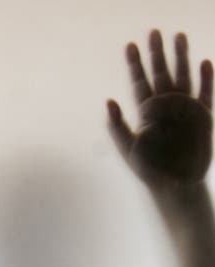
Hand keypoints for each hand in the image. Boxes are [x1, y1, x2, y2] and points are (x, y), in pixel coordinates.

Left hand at [107, 30, 212, 186]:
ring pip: (183, 77)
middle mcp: (165, 108)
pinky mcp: (202, 119)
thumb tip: (108, 101)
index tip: (130, 46)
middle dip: (157, 54)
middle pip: (161, 74)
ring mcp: (184, 111)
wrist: (175, 186)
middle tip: (154, 32)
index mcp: (146, 113)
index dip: (134, 65)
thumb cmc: (149, 171)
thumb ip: (117, 126)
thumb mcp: (129, 149)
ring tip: (179, 36)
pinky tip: (204, 63)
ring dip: (181, 58)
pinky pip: (204, 95)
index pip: (139, 83)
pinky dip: (205, 80)